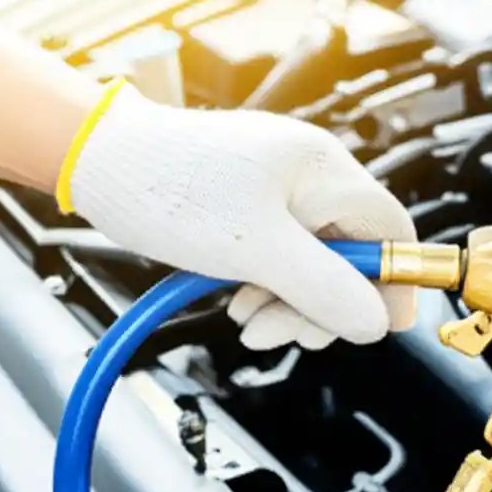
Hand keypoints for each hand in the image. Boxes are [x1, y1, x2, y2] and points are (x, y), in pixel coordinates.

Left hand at [65, 83, 415, 349]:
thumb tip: (376, 322)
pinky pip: (284, 254)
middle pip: (352, 255)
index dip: (394, 282)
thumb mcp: (254, 250)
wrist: (97, 158)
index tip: (381, 325)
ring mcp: (283, 188)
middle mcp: (312, 175)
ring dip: (291, 301)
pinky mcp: (255, 202)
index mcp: (325, 171)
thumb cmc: (168, 187)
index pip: (391, 231)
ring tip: (248, 318)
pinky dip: (269, 284)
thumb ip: (323, 288)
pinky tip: (239, 298)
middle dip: (323, 303)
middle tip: (284, 333)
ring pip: (316, 262)